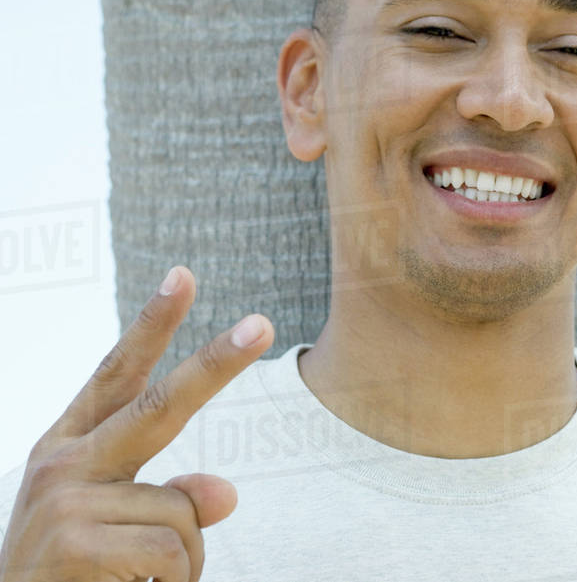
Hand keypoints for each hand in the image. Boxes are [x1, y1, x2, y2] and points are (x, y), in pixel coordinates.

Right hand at [0, 266, 273, 581]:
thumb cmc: (69, 577)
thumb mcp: (113, 529)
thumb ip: (167, 498)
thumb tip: (226, 493)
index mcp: (68, 450)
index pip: (115, 376)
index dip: (151, 325)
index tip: (183, 275)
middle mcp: (61, 466)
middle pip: (160, 405)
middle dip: (217, 363)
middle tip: (263, 323)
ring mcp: (65, 502)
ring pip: (186, 511)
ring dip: (183, 559)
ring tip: (135, 581)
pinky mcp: (76, 542)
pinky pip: (176, 550)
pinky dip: (176, 581)